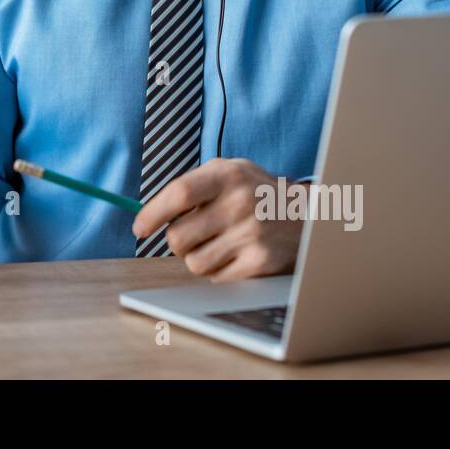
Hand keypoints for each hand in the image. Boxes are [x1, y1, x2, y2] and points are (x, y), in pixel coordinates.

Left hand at [132, 158, 303, 281]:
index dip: (152, 214)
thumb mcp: (230, 172)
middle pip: (178, 237)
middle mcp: (240, 202)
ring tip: (219, 243)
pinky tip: (236, 254)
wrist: (309, 215)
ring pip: (194, 262)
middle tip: (193, 234)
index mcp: (228, 174)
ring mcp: (252, 234)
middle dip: (178, 241)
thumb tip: (146, 214)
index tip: (139, 228)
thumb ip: (192, 185)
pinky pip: (216, 277)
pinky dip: (219, 270)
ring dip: (199, 257)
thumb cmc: (256, 192)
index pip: (178, 194)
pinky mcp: (260, 262)